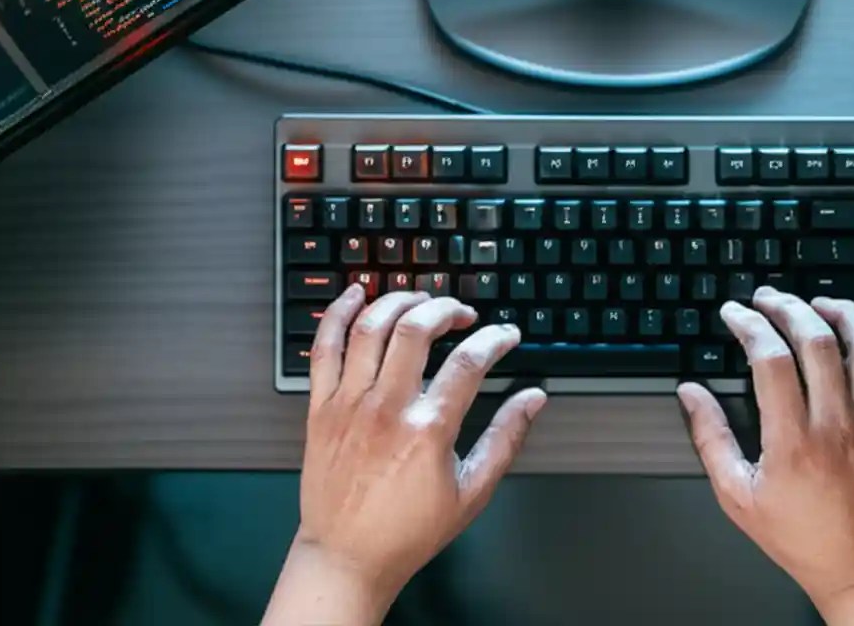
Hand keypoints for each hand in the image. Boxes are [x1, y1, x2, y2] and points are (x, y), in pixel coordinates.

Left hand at [262, 285, 546, 625]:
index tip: (505, 336)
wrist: (347, 556)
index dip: (495, 339)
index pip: (469, 362)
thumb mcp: (472, 492)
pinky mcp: (321, 408)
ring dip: (399, 302)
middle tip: (461, 314)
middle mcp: (386, 409)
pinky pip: (324, 348)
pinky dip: (339, 315)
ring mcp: (349, 405)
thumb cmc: (406, 531)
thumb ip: (506, 438)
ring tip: (419, 300)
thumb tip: (533, 399)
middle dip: (446, 309)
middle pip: (416, 329)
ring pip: (371, 328)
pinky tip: (356, 296)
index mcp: (427, 430)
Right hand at [677, 287, 853, 625]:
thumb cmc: (801, 538)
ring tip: (818, 303)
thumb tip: (691, 395)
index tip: (735, 314)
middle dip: (788, 306)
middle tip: (769, 298)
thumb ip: (711, 439)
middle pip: (818, 340)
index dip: (750, 325)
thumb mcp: (737, 496)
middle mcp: (837, 424)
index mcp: (793, 441)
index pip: (772, 360)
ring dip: (843, 312)